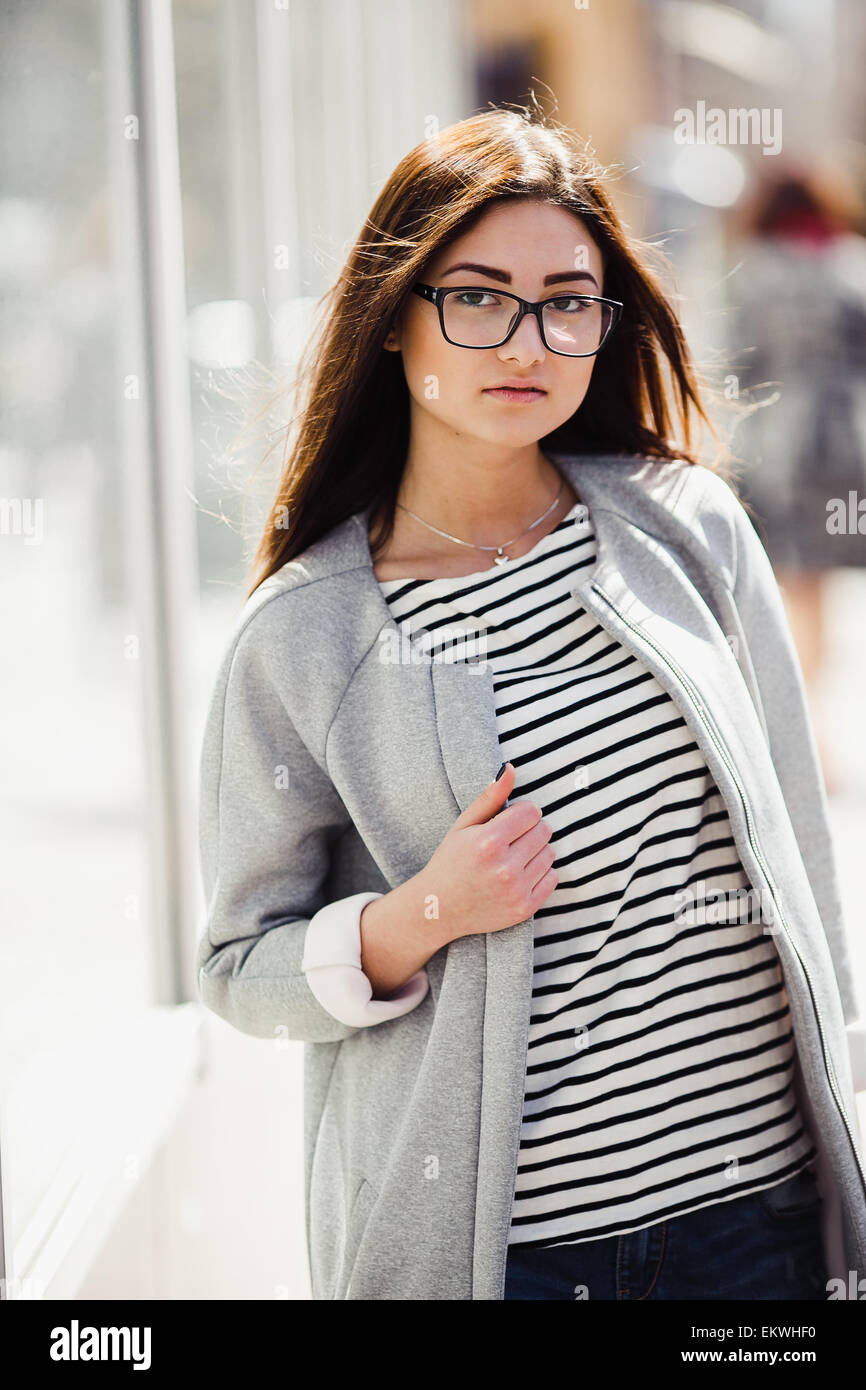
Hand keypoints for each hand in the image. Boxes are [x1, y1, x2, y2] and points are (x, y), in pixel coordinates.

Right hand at [416, 762, 557, 943]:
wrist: (439, 909)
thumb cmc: (450, 861)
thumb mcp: (463, 825)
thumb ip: (490, 797)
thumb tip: (511, 768)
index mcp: (488, 841)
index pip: (531, 812)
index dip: (522, 813)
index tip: (510, 821)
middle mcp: (504, 867)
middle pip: (544, 831)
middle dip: (530, 831)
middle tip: (511, 840)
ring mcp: (515, 890)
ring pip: (550, 853)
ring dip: (535, 852)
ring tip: (513, 858)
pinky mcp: (524, 908)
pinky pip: (552, 877)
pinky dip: (540, 873)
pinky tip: (519, 875)